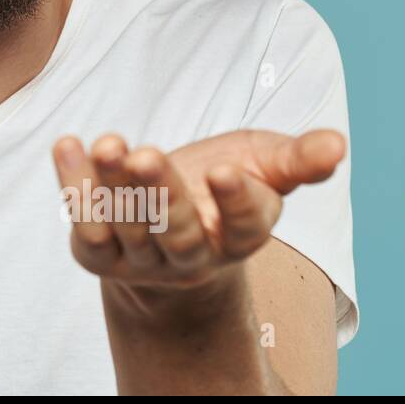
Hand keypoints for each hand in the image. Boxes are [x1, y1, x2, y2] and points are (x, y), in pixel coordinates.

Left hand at [51, 128, 345, 293]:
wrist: (169, 216)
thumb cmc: (223, 182)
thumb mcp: (264, 164)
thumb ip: (299, 158)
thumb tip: (337, 144)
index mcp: (239, 237)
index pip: (243, 228)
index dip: (236, 201)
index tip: (224, 170)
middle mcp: (191, 256)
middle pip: (178, 232)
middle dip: (161, 193)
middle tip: (147, 154)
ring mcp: (142, 260)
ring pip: (128, 227)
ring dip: (113, 184)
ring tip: (108, 143)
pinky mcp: (98, 254)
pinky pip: (85, 225)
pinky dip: (74, 187)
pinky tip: (68, 146)